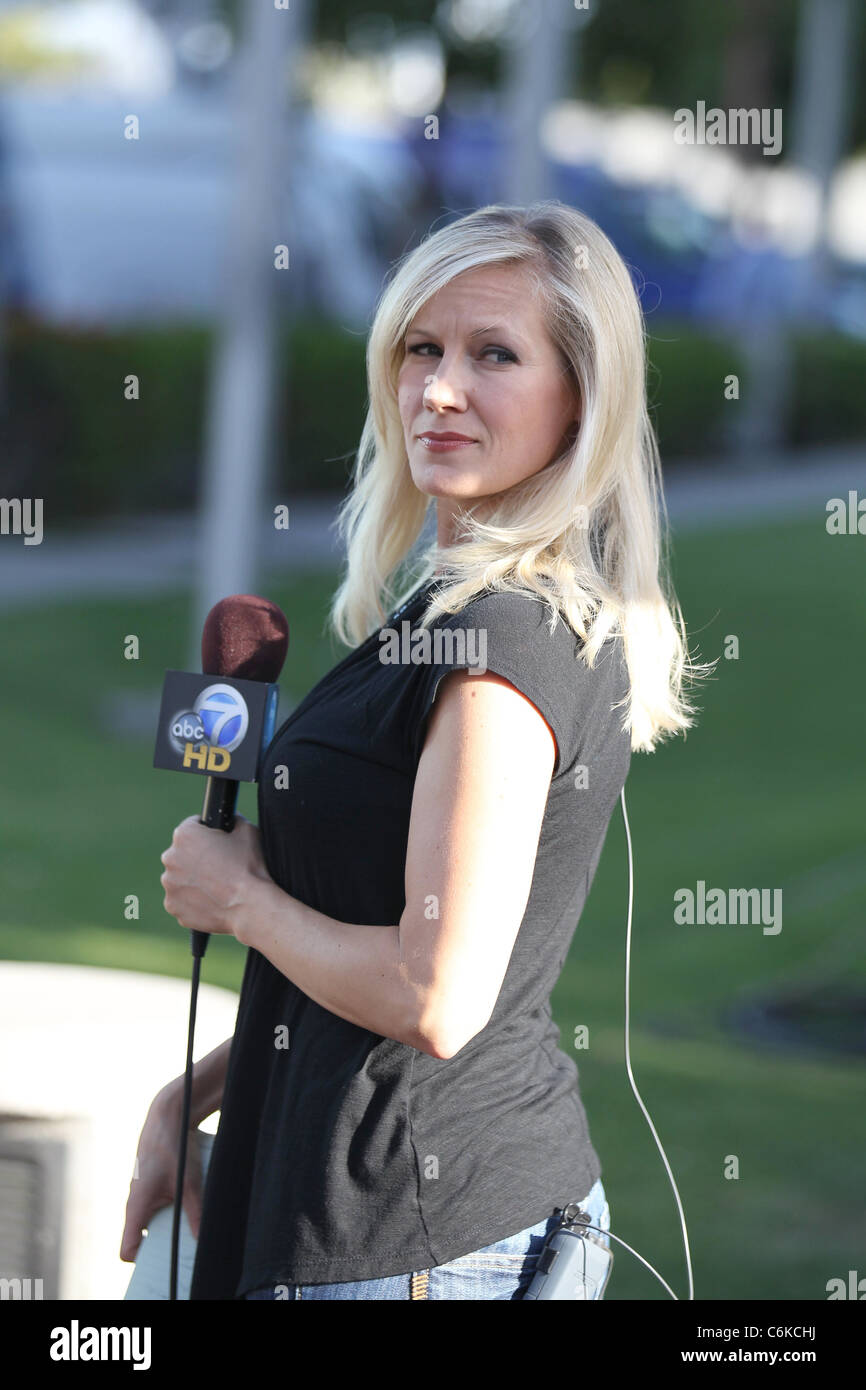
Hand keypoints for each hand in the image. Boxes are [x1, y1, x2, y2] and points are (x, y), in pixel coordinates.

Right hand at [120, 1087, 203, 1261]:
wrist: (168, 1114)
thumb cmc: (175, 1147)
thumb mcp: (190, 1183)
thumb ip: (196, 1213)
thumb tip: (203, 1239)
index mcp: (137, 1205)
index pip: (127, 1249)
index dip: (142, 1260)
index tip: (164, 1260)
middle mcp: (134, 1201)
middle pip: (140, 1237)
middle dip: (158, 1246)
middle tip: (181, 1249)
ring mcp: (141, 1191)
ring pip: (150, 1219)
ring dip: (166, 1225)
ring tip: (188, 1226)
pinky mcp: (150, 1181)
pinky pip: (155, 1204)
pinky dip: (168, 1209)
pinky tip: (187, 1204)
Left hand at [160, 813, 269, 938]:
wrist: (250, 906)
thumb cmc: (249, 867)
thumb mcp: (247, 831)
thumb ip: (234, 820)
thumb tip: (232, 820)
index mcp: (185, 834)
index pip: (192, 826)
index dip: (207, 833)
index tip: (216, 843)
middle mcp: (170, 857)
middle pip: (182, 853)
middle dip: (196, 858)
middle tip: (219, 867)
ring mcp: (169, 884)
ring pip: (179, 878)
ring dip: (192, 880)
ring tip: (216, 887)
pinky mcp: (173, 906)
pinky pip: (180, 900)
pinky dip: (192, 901)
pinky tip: (211, 901)